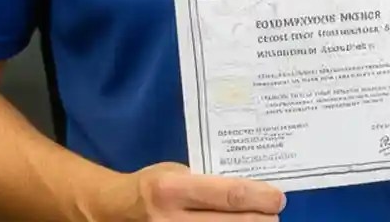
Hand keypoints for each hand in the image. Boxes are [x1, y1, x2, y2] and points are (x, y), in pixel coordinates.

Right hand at [94, 162, 285, 220]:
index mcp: (173, 189)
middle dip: (262, 220)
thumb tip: (249, 190)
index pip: (230, 195)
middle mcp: (172, 219)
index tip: (278, 199)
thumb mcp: (176, 173)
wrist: (112, 213)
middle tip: (275, 215)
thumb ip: (207, 183)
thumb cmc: (150, 186)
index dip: (260, 198)